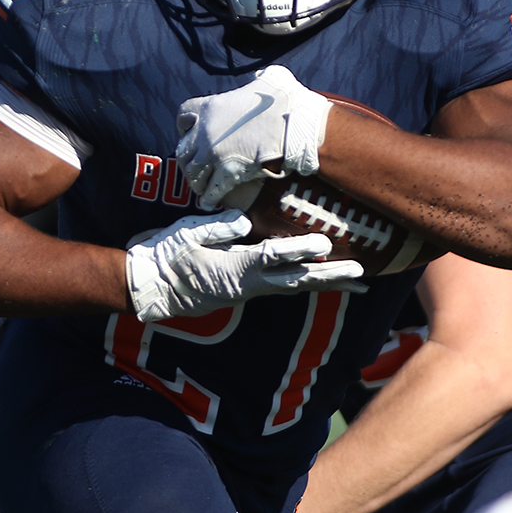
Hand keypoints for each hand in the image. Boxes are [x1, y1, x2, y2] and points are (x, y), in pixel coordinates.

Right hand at [126, 210, 363, 321]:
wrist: (151, 288)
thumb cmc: (166, 256)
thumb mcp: (185, 235)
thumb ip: (215, 227)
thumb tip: (244, 222)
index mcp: (232, 269)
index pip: (271, 257)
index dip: (299, 250)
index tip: (324, 244)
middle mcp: (247, 285)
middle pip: (295, 281)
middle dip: (328, 277)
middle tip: (360, 273)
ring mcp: (249, 291)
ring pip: (294, 287)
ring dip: (325, 284)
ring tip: (356, 283)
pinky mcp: (248, 291)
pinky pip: (285, 289)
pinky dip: (308, 285)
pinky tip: (325, 282)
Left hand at [176, 65, 331, 209]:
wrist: (296, 125)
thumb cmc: (285, 100)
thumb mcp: (268, 80)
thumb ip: (256, 81)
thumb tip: (260, 81)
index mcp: (211, 106)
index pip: (184, 115)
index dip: (184, 126)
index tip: (188, 134)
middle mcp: (206, 131)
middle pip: (183, 150)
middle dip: (187, 161)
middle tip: (194, 168)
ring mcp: (214, 154)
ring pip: (193, 173)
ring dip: (195, 181)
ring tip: (200, 187)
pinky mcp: (228, 173)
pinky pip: (211, 190)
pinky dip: (209, 198)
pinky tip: (209, 202)